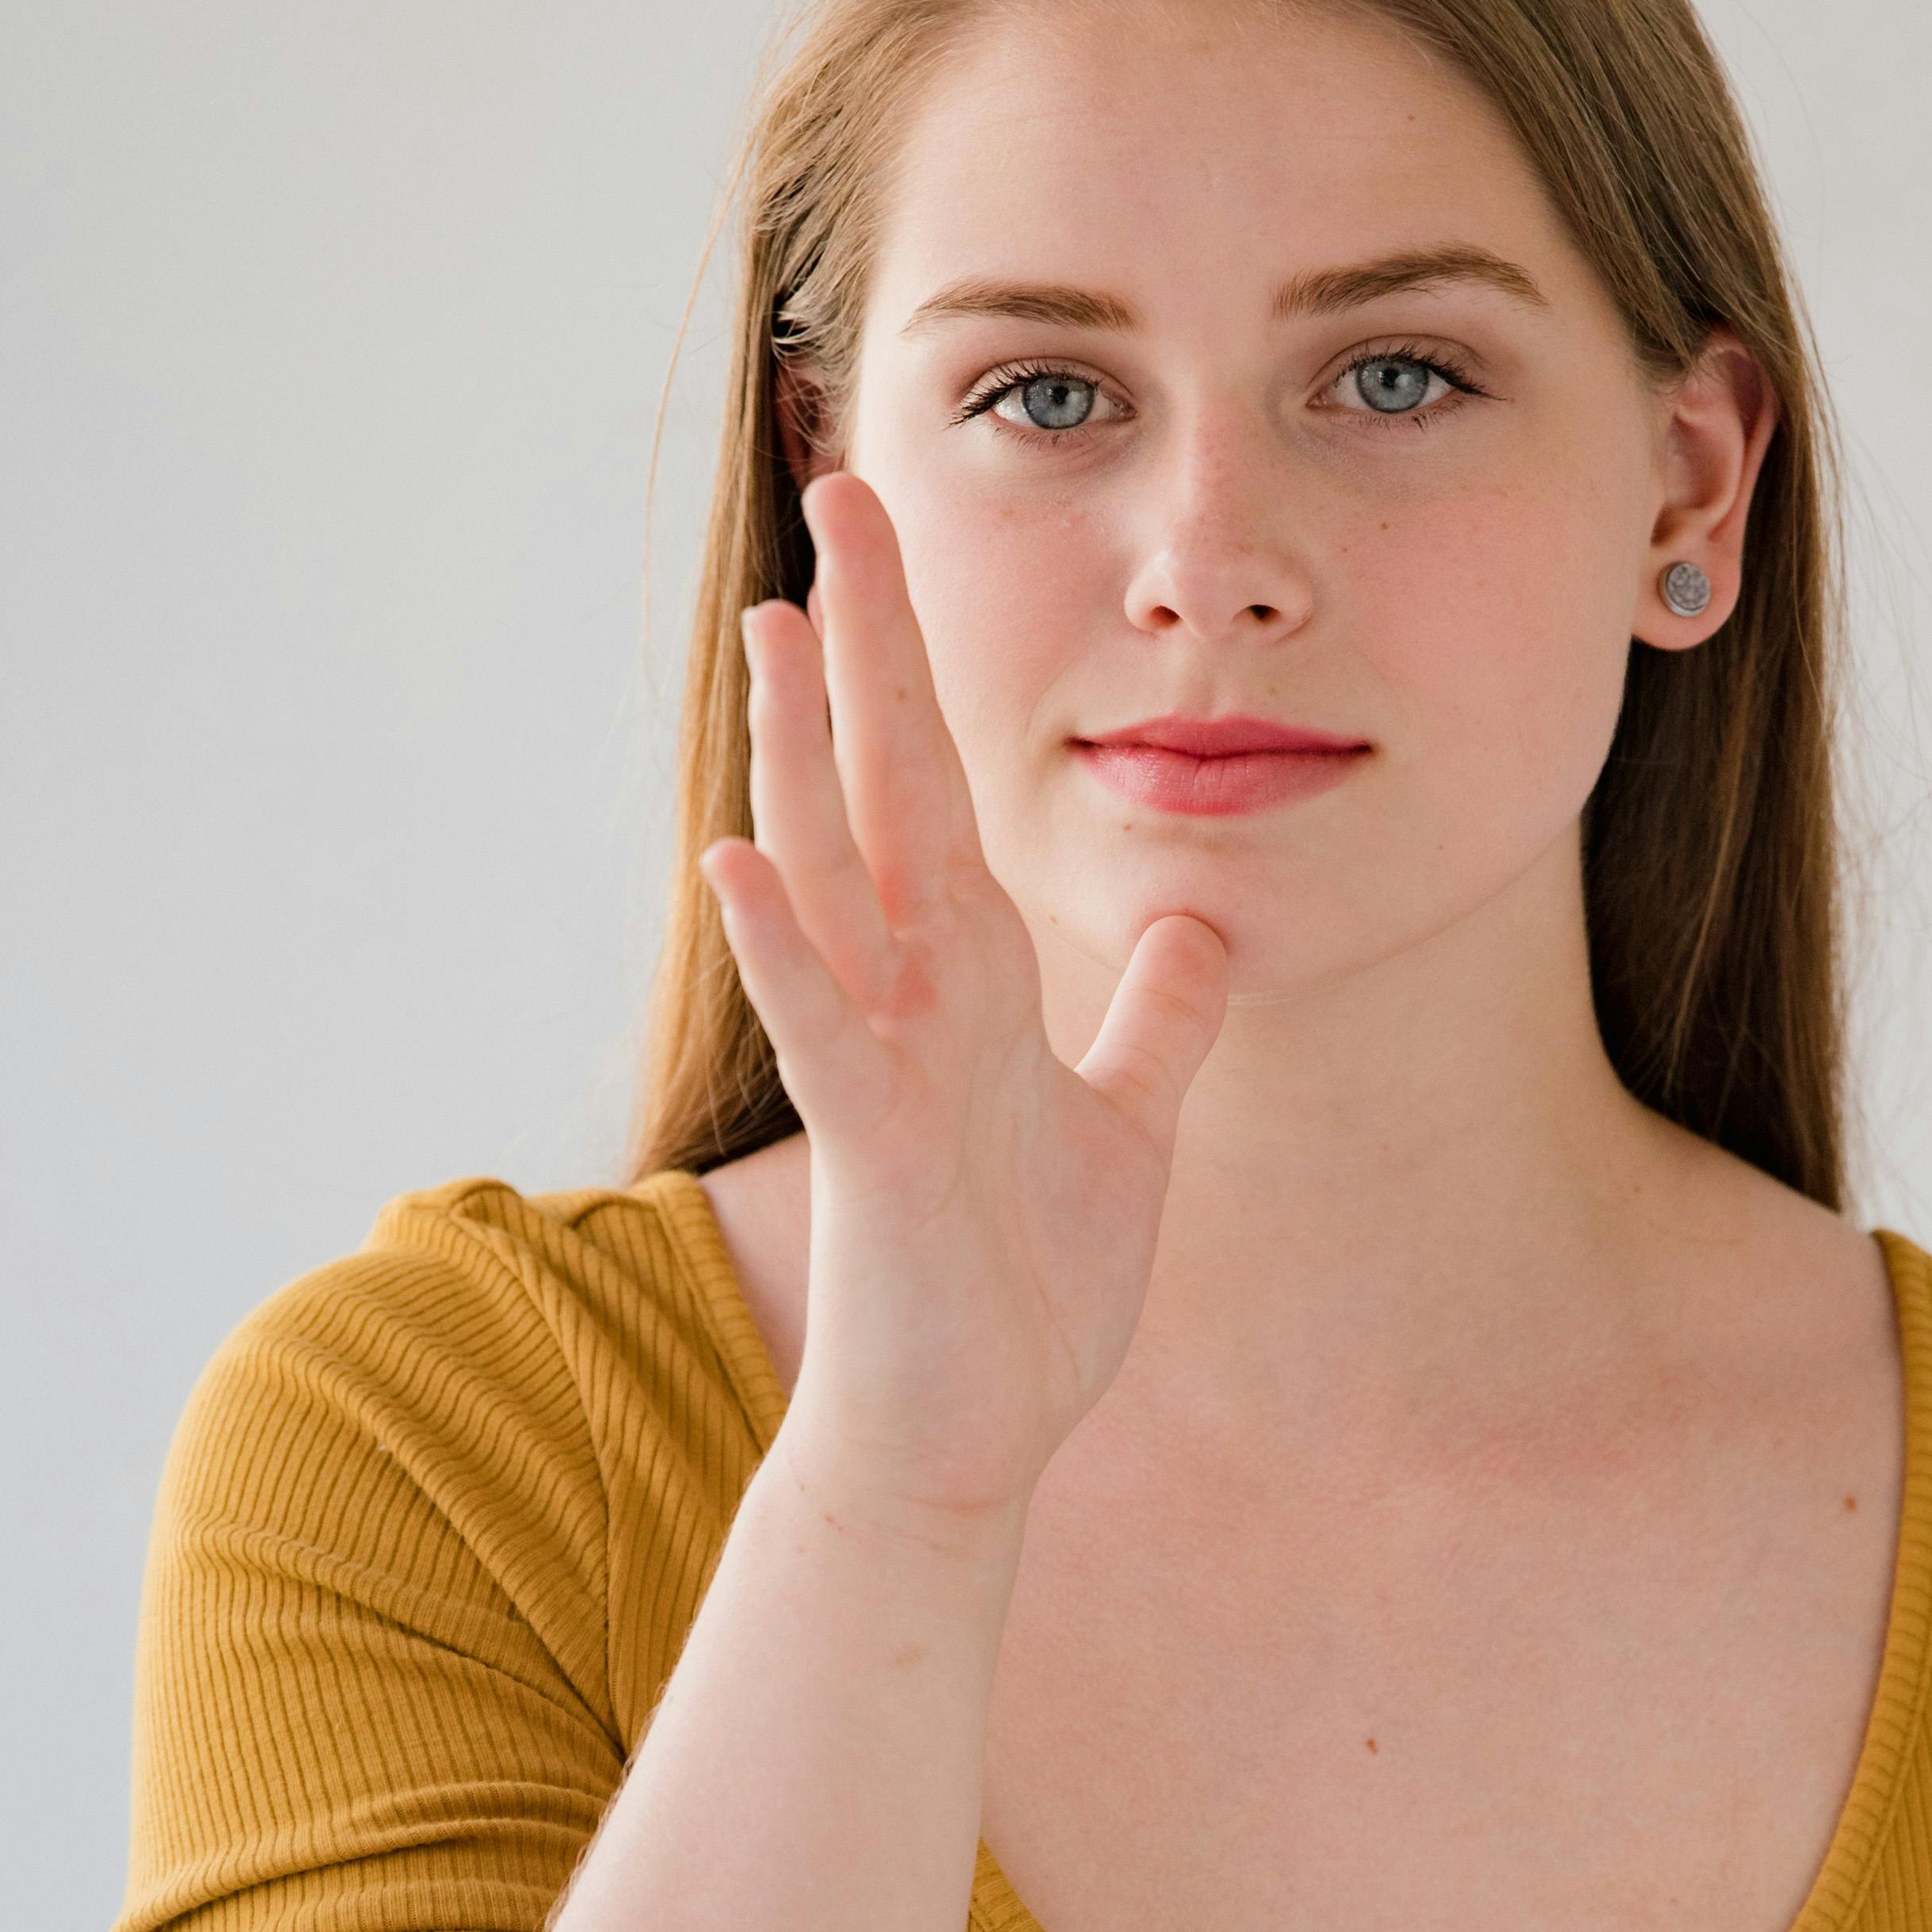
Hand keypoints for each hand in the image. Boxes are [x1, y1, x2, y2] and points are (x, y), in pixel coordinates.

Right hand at [697, 474, 1231, 1529]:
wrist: (968, 1437)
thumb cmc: (1026, 1295)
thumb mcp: (1126, 1128)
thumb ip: (1156, 1021)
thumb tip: (1196, 921)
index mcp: (969, 979)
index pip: (936, 789)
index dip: (920, 667)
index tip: (892, 548)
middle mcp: (910, 995)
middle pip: (879, 785)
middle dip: (864, 645)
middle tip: (838, 493)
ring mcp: (880, 1060)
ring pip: (831, 873)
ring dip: (799, 752)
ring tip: (772, 624)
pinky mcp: (872, 1144)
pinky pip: (822, 1026)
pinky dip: (781, 943)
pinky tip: (735, 858)